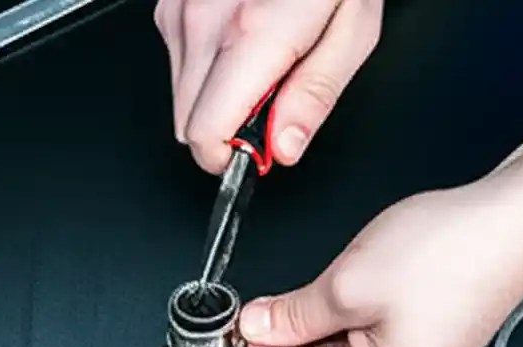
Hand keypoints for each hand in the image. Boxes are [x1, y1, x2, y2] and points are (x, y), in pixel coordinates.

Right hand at [154, 0, 382, 173]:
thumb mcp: (353, 30)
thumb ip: (316, 95)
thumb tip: (285, 147)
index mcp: (250, 37)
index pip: (204, 137)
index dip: (232, 156)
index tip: (259, 150)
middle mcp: (202, 22)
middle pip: (186, 123)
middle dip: (227, 126)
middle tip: (273, 97)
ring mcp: (178, 8)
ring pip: (179, 93)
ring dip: (217, 92)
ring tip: (264, 55)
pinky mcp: (169, 1)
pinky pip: (177, 58)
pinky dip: (207, 62)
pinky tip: (244, 33)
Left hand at [237, 185, 522, 346]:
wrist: (516, 220)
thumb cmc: (455, 252)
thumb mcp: (347, 283)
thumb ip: (293, 315)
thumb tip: (259, 328)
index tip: (251, 336)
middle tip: (269, 312)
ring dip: (317, 332)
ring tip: (310, 293)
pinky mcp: (428, 341)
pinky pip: (370, 344)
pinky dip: (345, 321)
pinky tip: (340, 290)